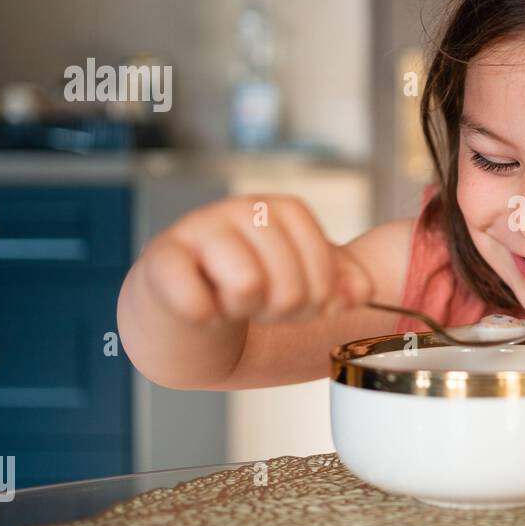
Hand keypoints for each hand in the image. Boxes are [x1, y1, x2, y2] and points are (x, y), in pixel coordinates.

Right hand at [135, 195, 371, 323]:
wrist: (179, 308)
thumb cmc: (242, 287)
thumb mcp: (301, 282)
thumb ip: (341, 284)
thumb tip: (364, 292)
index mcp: (281, 210)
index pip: (324, 264)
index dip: (318, 299)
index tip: (296, 302)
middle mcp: (242, 209)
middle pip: (291, 285)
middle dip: (279, 312)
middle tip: (256, 305)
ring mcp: (199, 229)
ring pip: (248, 286)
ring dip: (242, 311)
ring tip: (227, 301)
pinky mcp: (161, 259)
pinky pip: (197, 302)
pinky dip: (203, 316)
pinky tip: (199, 307)